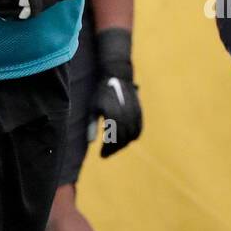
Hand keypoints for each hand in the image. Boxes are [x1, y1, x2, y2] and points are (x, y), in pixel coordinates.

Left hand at [89, 27, 141, 156]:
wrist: (117, 76)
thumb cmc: (101, 92)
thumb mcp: (92, 108)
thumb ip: (91, 125)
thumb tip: (90, 141)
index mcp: (114, 116)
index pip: (113, 139)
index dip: (108, 149)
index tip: (102, 155)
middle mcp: (127, 116)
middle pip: (124, 139)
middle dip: (115, 148)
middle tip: (106, 153)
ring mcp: (135, 114)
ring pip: (133, 135)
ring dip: (124, 144)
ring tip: (114, 146)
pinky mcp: (139, 111)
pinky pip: (139, 128)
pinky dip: (133, 136)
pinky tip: (126, 139)